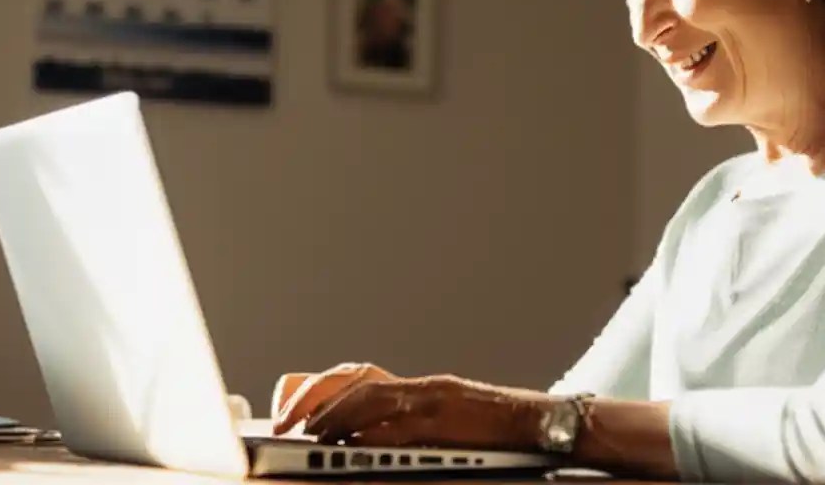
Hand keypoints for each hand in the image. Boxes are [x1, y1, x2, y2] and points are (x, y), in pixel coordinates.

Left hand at [275, 366, 551, 450]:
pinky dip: (371, 431)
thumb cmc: (495, 430)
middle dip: (318, 403)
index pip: (361, 381)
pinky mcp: (445, 417)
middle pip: (357, 384)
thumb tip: (367, 444)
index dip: (324, 395)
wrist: (534, 422)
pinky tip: (351, 442)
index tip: (297, 413)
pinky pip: (399, 422)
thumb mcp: (449, 422)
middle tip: (290, 424)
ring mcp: (432, 400)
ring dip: (335, 415)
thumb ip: (412, 427)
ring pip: (371, 398)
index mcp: (421, 388)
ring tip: (310, 434)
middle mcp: (422, 388)